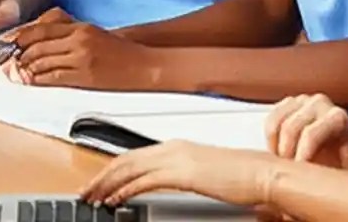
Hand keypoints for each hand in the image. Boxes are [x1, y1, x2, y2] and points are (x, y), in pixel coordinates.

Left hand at [5, 18, 160, 89]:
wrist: (143, 65)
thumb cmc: (120, 52)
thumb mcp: (93, 34)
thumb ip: (69, 35)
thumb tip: (42, 42)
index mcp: (80, 28)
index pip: (41, 30)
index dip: (21, 38)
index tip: (9, 43)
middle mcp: (78, 41)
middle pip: (38, 46)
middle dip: (19, 54)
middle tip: (7, 60)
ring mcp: (81, 59)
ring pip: (43, 62)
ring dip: (26, 68)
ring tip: (16, 71)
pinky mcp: (84, 77)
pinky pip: (54, 78)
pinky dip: (38, 80)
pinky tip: (31, 80)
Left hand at [79, 139, 275, 209]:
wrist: (261, 173)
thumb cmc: (240, 175)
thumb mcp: (203, 172)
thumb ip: (182, 173)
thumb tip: (168, 181)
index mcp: (175, 146)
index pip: (134, 156)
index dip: (112, 169)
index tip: (99, 182)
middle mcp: (171, 147)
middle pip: (125, 160)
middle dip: (102, 176)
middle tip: (86, 191)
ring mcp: (175, 158)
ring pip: (129, 168)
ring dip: (107, 184)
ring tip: (94, 198)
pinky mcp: (181, 173)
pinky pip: (144, 181)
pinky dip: (125, 190)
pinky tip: (116, 200)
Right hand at [265, 94, 347, 172]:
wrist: (338, 148)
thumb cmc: (344, 162)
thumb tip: (343, 170)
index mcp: (338, 117)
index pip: (310, 134)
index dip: (300, 155)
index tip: (297, 173)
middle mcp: (320, 103)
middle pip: (290, 128)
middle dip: (285, 154)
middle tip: (287, 173)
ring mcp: (301, 100)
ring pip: (276, 123)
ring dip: (276, 147)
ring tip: (284, 165)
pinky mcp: (287, 103)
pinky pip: (269, 119)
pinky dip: (269, 139)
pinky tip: (278, 153)